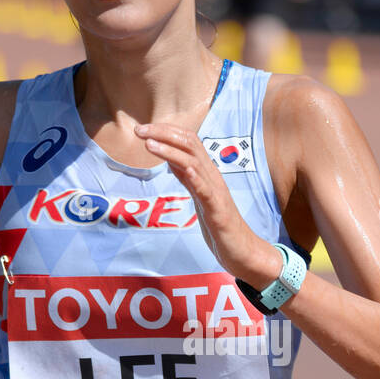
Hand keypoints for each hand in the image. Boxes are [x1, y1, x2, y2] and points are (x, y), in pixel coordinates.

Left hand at [133, 122, 283, 286]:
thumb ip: (187, 177)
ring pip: (194, 163)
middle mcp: (212, 176)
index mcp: (207, 172)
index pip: (188, 141)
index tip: (142, 129)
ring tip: (149, 144)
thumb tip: (170, 159)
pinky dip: (195, 178)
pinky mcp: (218, 211)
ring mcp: (216, 192)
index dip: (165, 131)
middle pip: (190, 144)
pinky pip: (206, 191)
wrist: (241, 249)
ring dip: (170, 151)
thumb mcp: (199, 195)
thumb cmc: (219, 223)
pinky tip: (182, 169)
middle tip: (139, 130)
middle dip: (163, 133)